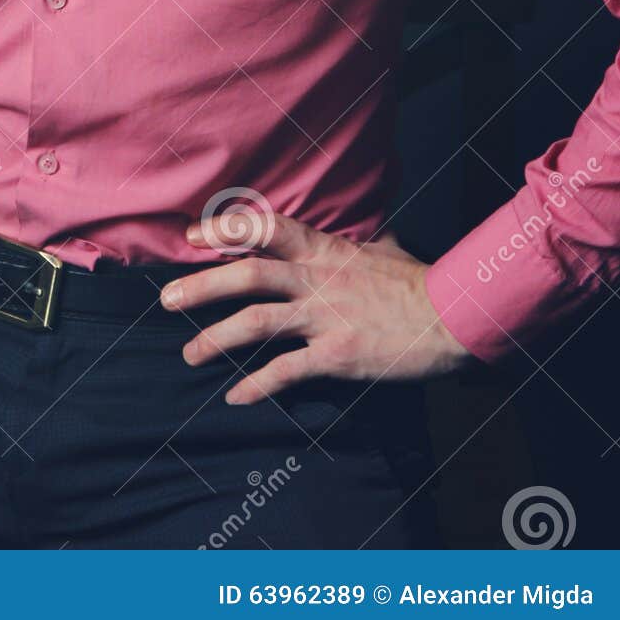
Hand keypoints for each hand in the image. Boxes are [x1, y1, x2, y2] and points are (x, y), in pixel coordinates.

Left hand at [159, 210, 473, 403]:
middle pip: (248, 275)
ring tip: (188, 353)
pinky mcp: (338, 354)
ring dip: (216, 338)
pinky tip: (235, 397)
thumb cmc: (416, 282)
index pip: (265, 229)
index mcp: (324, 249)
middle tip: (166, 299)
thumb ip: (359, 237)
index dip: (224, 230)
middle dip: (202, 286)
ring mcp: (326, 316)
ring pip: (257, 322)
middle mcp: (318, 278)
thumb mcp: (383, 247)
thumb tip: (366, 222)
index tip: (192, 237)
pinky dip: (258, 385)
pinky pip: (287, 371)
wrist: (453, 317)